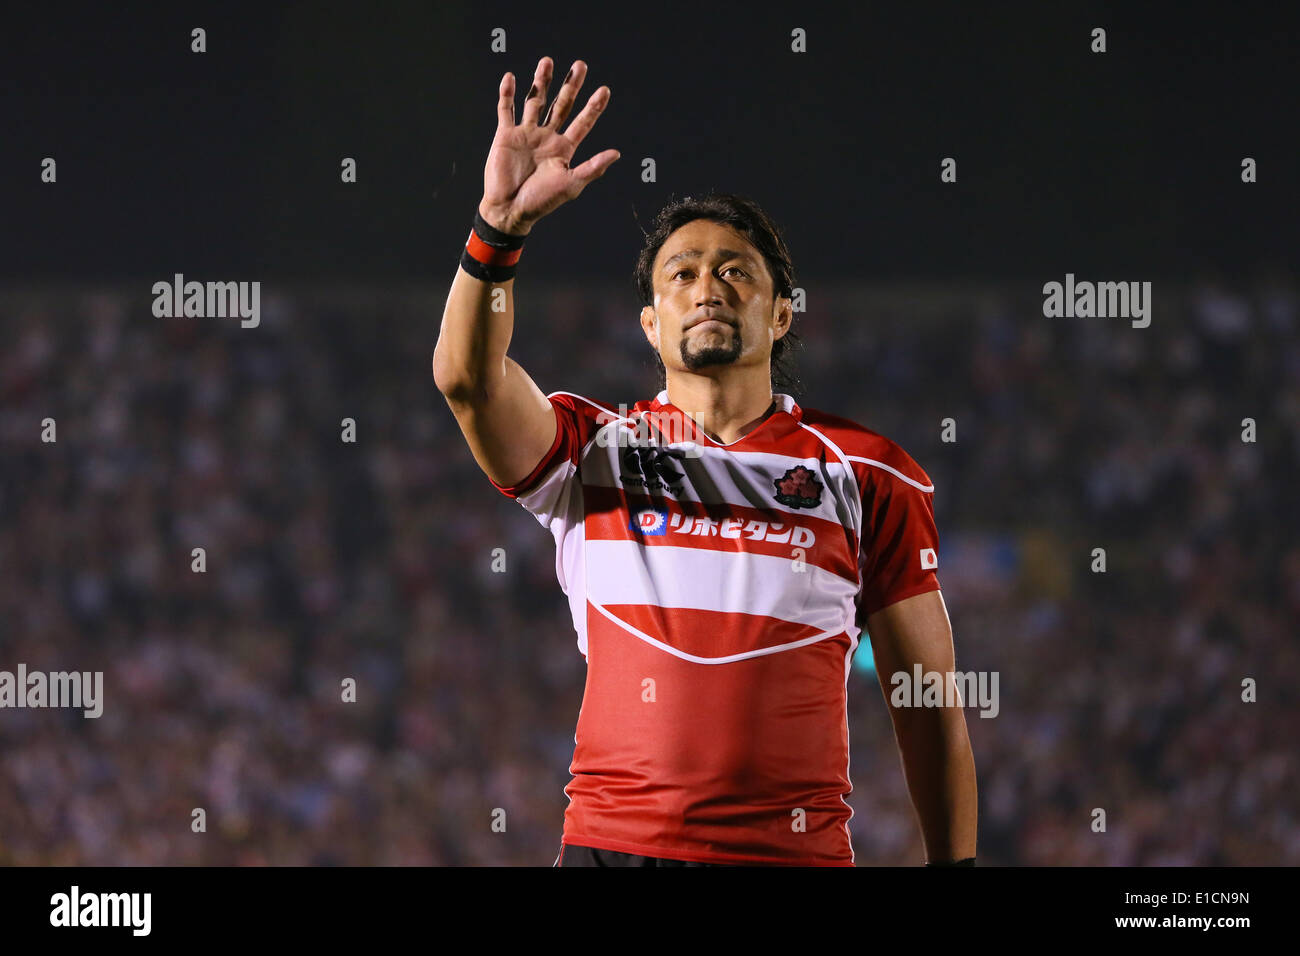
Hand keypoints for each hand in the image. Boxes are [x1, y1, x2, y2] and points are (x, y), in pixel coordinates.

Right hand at [478, 56, 620, 235]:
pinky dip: (508, 94)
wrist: (510, 210)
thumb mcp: (571, 185)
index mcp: (564, 148)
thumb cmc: (541, 202)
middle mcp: (547, 137)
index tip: (604, 90)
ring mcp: (526, 134)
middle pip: (561, 105)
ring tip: (547, 61)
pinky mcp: (506, 135)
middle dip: (571, 85)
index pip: (583, 122)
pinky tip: (511, 77)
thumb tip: (617, 153)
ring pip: (535, 101)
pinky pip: (506, 110)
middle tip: (580, 65)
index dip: (593, 107)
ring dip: (541, 82)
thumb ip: (592, 167)